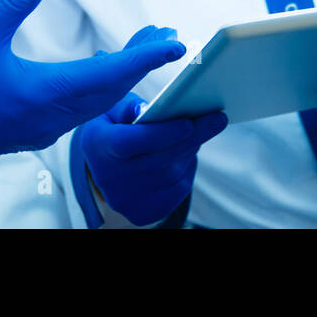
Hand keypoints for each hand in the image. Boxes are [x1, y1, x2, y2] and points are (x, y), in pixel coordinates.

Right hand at [0, 0, 185, 163]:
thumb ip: (13, 1)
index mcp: (46, 95)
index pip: (110, 74)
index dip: (145, 57)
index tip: (175, 43)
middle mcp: (54, 117)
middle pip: (112, 89)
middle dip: (142, 62)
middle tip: (167, 36)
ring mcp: (47, 128)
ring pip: (99, 102)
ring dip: (124, 75)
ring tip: (144, 48)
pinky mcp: (36, 130)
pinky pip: (84, 110)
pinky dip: (103, 88)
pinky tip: (106, 73)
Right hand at [78, 28, 228, 225]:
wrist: (105, 172)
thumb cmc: (112, 129)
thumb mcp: (108, 111)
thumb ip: (126, 105)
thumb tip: (143, 109)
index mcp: (98, 145)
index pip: (132, 142)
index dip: (162, 133)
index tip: (187, 122)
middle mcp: (110, 176)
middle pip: (161, 157)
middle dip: (194, 135)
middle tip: (218, 117)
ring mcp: (127, 198)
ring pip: (172, 171)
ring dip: (193, 148)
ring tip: (208, 125)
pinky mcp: (143, 211)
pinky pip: (176, 189)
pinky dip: (188, 167)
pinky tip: (192, 149)